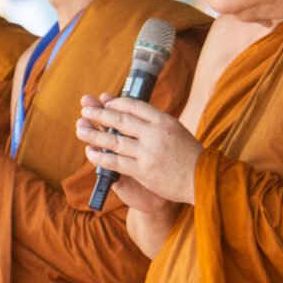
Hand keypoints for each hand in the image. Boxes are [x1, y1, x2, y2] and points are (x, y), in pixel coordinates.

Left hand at [77, 96, 200, 204]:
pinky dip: (100, 156)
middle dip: (100, 114)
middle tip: (85, 109)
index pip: (135, 106)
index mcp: (165, 121)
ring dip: (94, 133)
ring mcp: (149, 152)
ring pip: (114, 140)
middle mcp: (156, 134)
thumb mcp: (177, 131)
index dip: (117, 103)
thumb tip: (134, 113)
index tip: (104, 101)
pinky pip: (116, 162)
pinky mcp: (143, 171)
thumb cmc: (190, 156)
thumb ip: (156, 123)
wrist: (202, 180)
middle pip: (121, 120)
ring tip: (80, 128)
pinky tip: (90, 152)